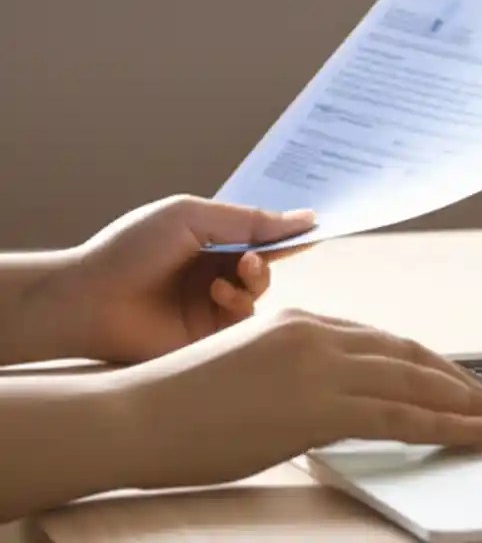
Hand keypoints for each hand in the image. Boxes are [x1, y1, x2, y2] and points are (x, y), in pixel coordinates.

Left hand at [52, 195, 316, 362]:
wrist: (88, 299)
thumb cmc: (131, 249)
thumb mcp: (191, 216)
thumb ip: (247, 219)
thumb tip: (306, 218)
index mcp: (209, 242)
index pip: (261, 236)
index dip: (289, 233)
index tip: (318, 229)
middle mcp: (214, 274)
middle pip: (267, 266)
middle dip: (271, 258)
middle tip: (258, 257)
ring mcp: (212, 307)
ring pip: (261, 295)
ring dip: (255, 281)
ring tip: (234, 276)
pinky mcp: (209, 340)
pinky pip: (247, 325)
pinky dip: (242, 304)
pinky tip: (219, 295)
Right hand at [102, 308, 481, 489]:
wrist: (131, 415)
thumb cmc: (180, 407)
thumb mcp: (249, 375)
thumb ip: (299, 380)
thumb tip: (334, 405)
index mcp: (302, 322)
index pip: (386, 343)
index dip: (431, 367)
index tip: (461, 387)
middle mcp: (318, 333)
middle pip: (412, 354)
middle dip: (463, 382)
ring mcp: (320, 366)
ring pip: (417, 381)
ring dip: (470, 404)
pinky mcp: (318, 403)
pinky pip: (402, 414)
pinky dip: (447, 424)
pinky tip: (477, 434)